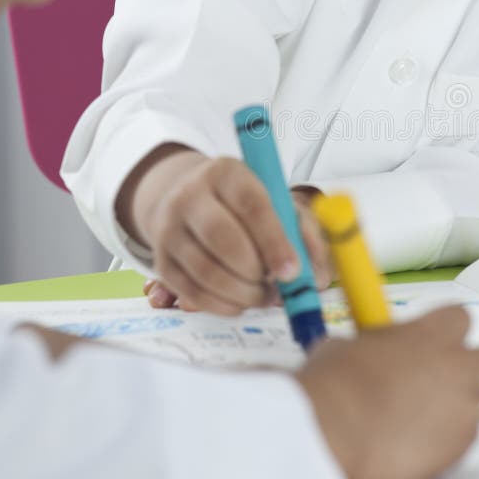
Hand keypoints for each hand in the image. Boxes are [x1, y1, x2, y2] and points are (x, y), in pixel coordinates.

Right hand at [142, 186, 330, 311]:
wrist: (190, 200)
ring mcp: (169, 228)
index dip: (274, 242)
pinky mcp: (161, 260)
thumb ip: (304, 233)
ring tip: (263, 296)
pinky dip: (222, 305)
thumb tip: (317, 277)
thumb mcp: (279, 203)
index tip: (292, 271)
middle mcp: (191, 195)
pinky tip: (241, 302)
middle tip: (277, 287)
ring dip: (242, 293)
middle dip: (256, 271)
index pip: (252, 206)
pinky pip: (191, 292)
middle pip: (223, 239)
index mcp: (226, 173)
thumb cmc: (245, 205)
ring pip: (206, 271)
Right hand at [296, 306, 478, 478]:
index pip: (460, 317)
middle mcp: (456, 365)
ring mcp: (462, 406)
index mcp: (430, 333)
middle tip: (457, 379)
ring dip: (457, 411)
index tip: (431, 344)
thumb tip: (366, 352)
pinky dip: (443, 443)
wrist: (335, 427)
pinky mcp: (459, 445)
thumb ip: (374, 345)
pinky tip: (412, 445)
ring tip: (422, 421)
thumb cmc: (335, 381)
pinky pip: (461, 441)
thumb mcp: (349, 346)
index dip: (447, 332)